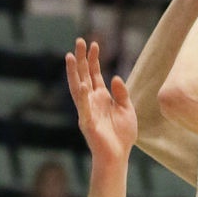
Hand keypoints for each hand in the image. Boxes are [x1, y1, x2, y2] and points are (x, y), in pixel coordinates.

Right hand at [66, 38, 136, 162]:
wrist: (118, 156)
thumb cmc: (122, 135)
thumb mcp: (127, 109)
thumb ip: (121, 93)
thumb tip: (114, 76)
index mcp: (101, 97)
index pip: (94, 73)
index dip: (94, 59)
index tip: (95, 44)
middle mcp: (91, 101)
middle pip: (83, 75)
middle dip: (81, 58)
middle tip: (79, 40)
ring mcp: (87, 110)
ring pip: (77, 87)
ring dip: (74, 72)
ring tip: (71, 56)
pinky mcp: (87, 122)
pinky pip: (83, 107)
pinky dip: (82, 96)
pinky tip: (82, 83)